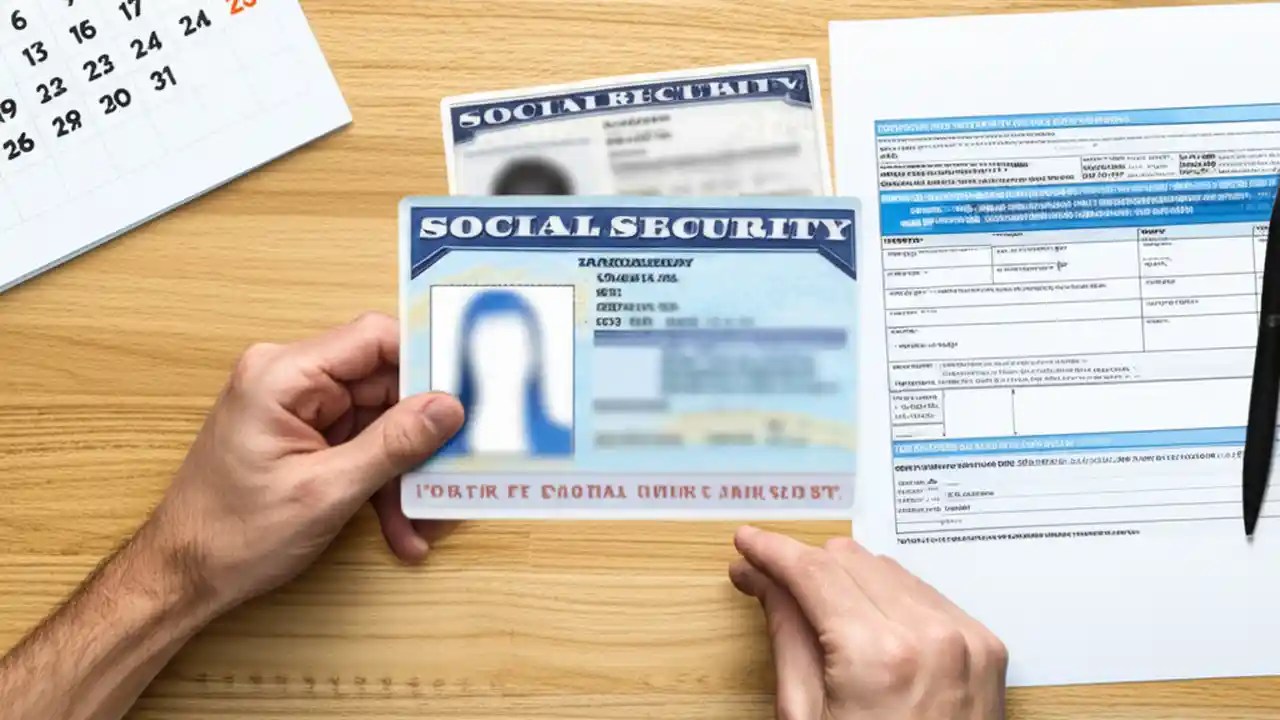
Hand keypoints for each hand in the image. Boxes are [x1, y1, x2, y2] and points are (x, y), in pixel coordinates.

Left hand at [142, 313, 463, 614]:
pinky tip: (398, 525)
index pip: (374, 338)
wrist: (183, 577)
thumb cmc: (230, 535)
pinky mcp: (305, 434)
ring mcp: (298, 407)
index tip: (466, 393)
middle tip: (453, 470)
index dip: (426, 363)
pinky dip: (383, 481)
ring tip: (419, 521)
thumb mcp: (326, 492)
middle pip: (385, 384)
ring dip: (404, 471)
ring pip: (381, 421)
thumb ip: (393, 444)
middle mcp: (289, 379)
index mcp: (282, 375)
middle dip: (421, 436)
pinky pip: (363, 443)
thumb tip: (447, 407)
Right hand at [729, 527, 1006, 719]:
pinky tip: (867, 625)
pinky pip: (926, 593)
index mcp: (879, 655)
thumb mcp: (805, 716)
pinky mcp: (986, 647)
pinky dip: (890, 600)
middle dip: (807, 567)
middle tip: (771, 581)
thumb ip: (786, 633)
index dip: (773, 551)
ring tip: (820, 613)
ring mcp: (966, 640)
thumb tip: (763, 579)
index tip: (749, 542)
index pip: (813, 571)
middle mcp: (931, 637)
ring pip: (889, 569)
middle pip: (850, 559)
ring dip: (848, 581)